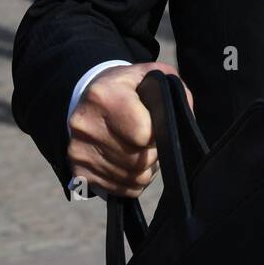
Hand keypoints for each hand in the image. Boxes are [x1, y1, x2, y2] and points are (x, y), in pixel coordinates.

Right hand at [68, 61, 193, 197]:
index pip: (144, 134)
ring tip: (139, 150)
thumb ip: (172, 87)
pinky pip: (120, 189)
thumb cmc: (124, 89)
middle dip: (153, 153)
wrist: (85, 100)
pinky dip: (130, 181)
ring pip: (134, 178)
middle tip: (149, 141)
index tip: (156, 127)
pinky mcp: (79, 171)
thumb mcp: (148, 75)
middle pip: (140, 160)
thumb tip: (184, 118)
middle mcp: (86, 125)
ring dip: (144, 169)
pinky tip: (127, 162)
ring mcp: (79, 151)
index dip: (158, 135)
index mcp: (104, 96)